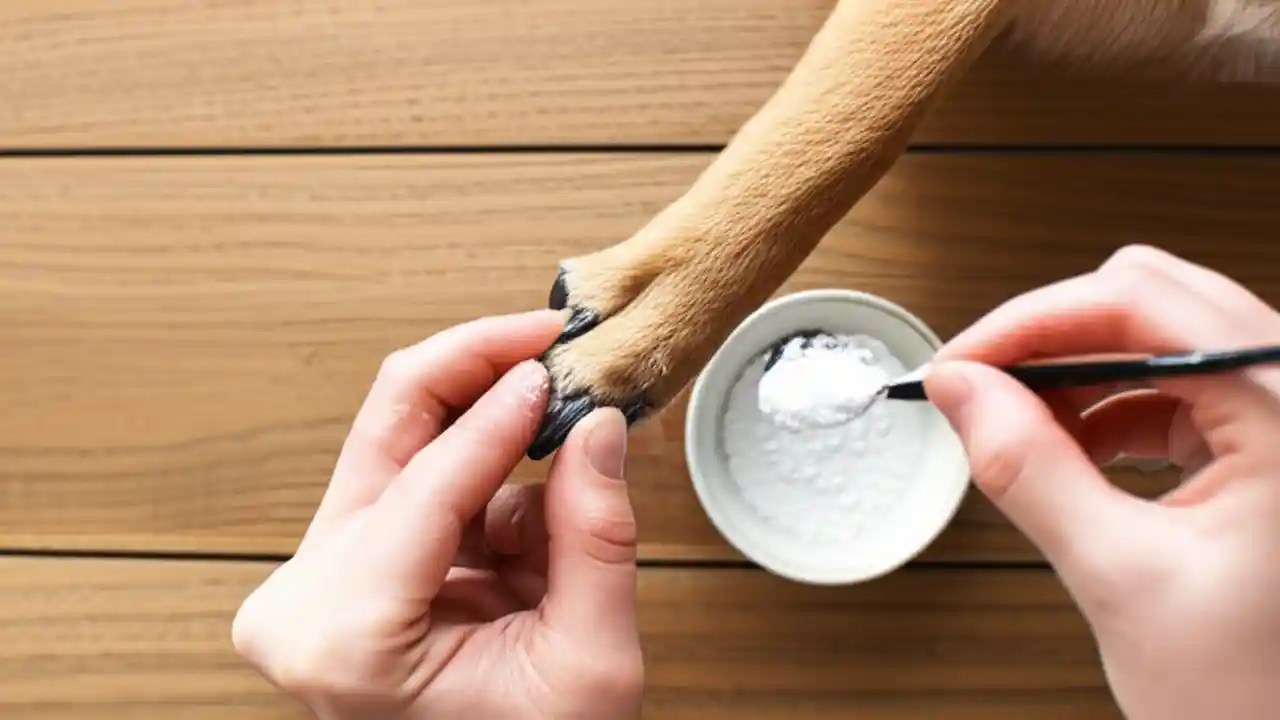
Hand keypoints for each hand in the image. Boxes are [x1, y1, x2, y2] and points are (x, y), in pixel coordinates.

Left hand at [232, 311, 643, 718]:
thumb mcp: (588, 666)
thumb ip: (597, 540)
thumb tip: (596, 426)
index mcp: (348, 638)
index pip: (430, 484)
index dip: (501, 410)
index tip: (553, 357)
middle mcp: (308, 598)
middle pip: (390, 428)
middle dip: (472, 366)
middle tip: (541, 331)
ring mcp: (314, 577)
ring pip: (401, 439)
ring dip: (487, 424)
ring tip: (556, 426)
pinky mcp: (338, 563)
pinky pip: (414, 473)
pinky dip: (481, 471)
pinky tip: (524, 517)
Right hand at [924, 246, 1279, 719]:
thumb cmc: (1260, 695)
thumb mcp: (1122, 578)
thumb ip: (1030, 471)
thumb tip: (963, 391)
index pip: (1141, 304)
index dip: (1033, 322)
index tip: (963, 361)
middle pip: (1152, 302)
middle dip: (1050, 339)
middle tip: (979, 385)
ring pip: (1160, 337)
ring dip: (1075, 374)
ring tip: (1017, 427)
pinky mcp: (1270, 443)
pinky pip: (1175, 386)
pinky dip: (1107, 408)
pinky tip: (1067, 448)